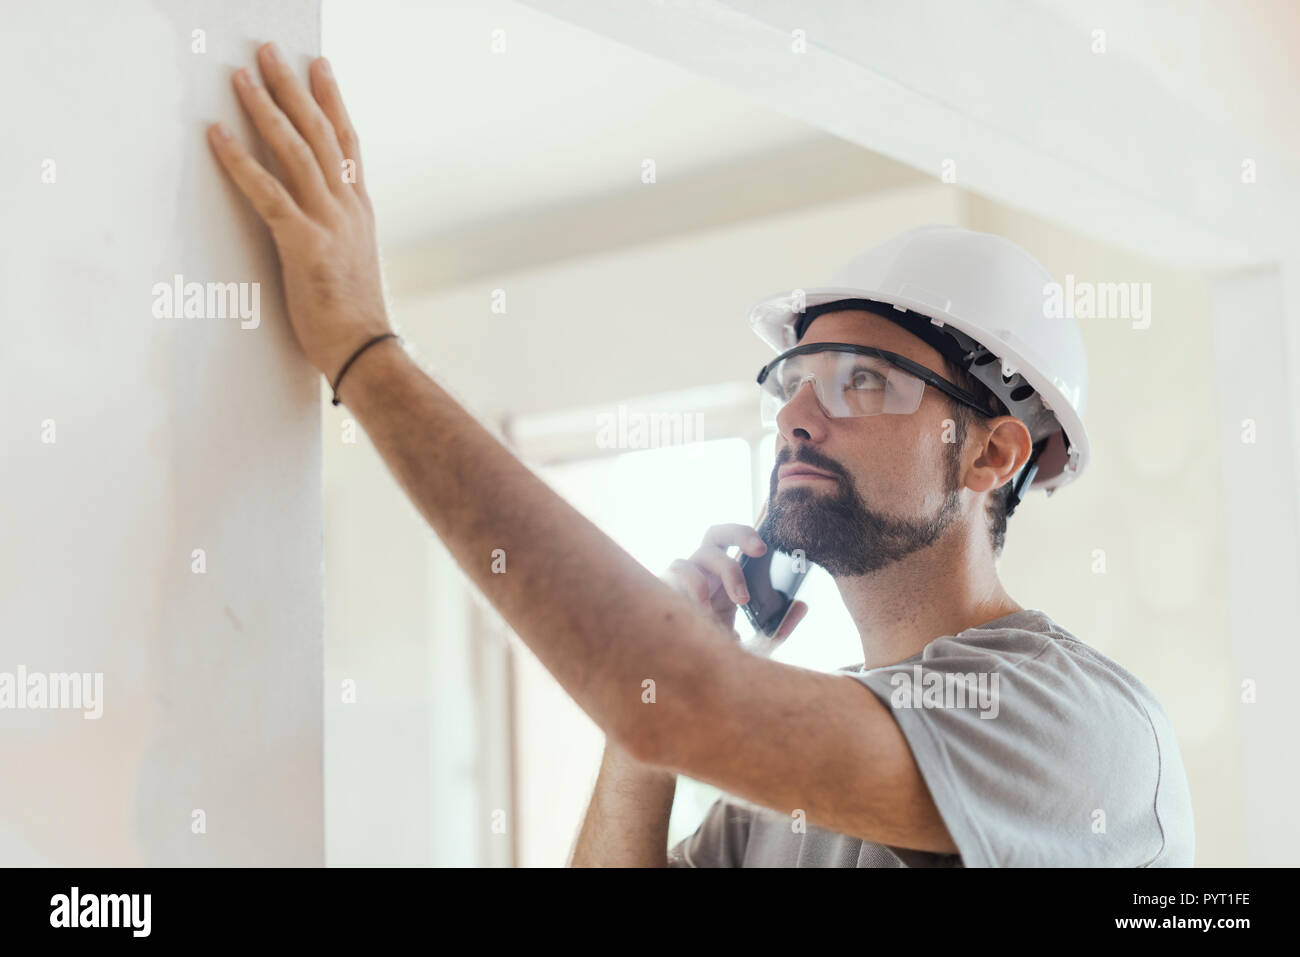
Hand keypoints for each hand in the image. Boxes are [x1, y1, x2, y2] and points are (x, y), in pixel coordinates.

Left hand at [206, 43, 391, 380]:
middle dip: (294, 88)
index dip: (332, 102)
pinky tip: (218, 135)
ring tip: (242, 77)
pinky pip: (267, 193)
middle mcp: (347, 208)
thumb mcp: (353, 263)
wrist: (366, 351)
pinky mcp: (303, 244)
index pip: (347, 143)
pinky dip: (240, 161)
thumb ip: (340, 233)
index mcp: (360, 211)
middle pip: (320, 133)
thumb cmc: (355, 318)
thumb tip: (325, 224)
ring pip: (295, 152)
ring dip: (266, 109)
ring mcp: (328, 223)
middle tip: (270, 53)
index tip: (320, 68)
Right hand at [661, 522, 807, 654]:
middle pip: (717, 534)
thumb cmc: (719, 654)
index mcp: (724, 578)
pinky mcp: (666, 586)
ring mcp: (684, 577)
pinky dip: (696, 584)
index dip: (749, 535)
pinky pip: (680, 569)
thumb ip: (778, 627)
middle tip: (760, 550)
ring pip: (704, 552)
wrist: (688, 674)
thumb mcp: (755, 642)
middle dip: (740, 533)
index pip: (735, 543)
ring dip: (727, 570)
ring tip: (741, 600)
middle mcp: (704, 572)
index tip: (771, 546)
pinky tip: (708, 608)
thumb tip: (802, 605)